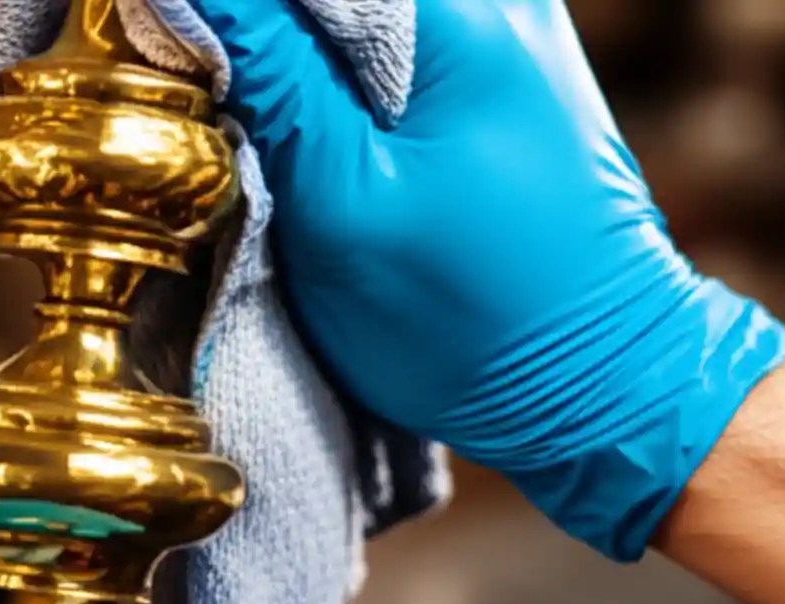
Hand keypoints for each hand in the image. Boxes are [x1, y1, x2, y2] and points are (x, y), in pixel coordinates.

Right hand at [190, 0, 784, 558]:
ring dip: (296, 57)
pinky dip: (342, 78)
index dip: (234, 17)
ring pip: (361, 19)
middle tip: (214, 101)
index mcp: (462, 18)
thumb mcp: (345, 205)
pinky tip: (320, 133)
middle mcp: (500, 4)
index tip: (181, 60)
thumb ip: (272, 81)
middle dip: (263, 37)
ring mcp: (511, 38)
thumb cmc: (473, 318)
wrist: (603, 386)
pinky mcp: (506, 81)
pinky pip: (399, 49)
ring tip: (261, 123)